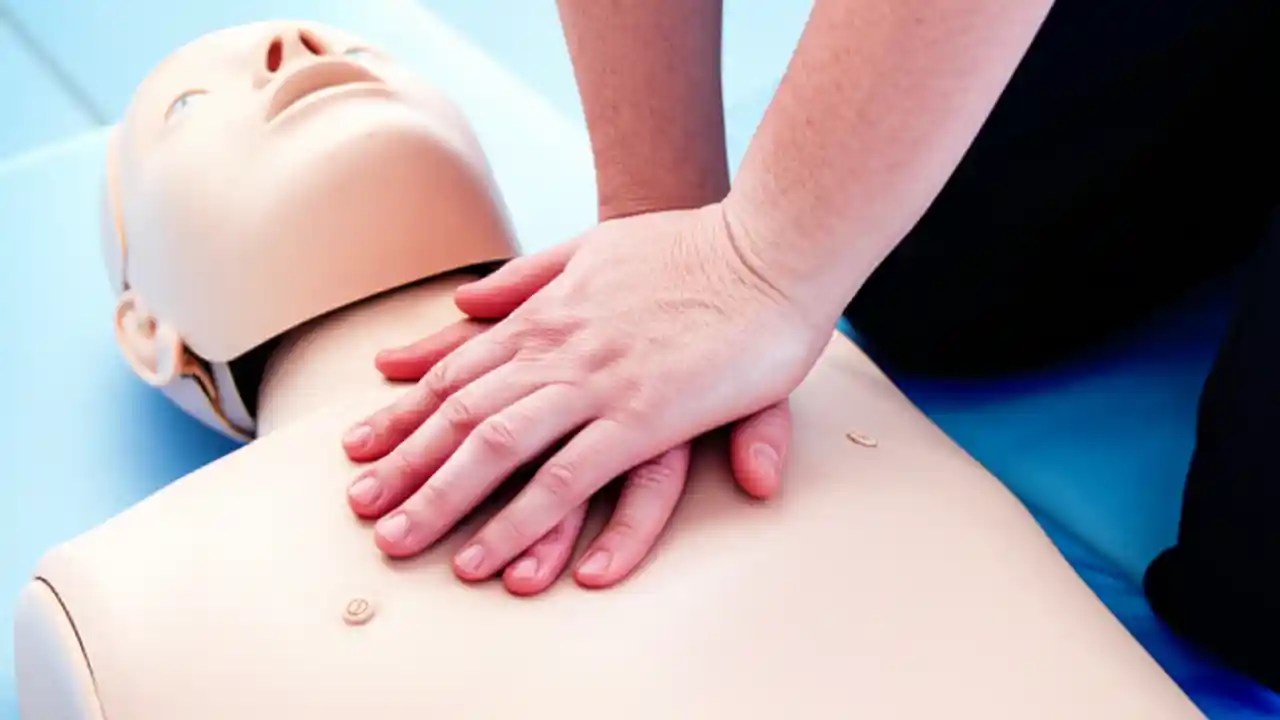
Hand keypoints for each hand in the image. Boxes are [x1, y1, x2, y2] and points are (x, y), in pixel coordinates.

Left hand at [342, 203, 827, 589]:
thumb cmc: (689, 248)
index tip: (361, 447)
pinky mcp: (642, 417)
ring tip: (399, 542)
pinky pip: (567, 478)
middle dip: (404, 466)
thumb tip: (467, 298)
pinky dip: (521, 518)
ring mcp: (596, 383)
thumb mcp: (593, 245)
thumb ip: (529, 277)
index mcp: (545, 315)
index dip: (404, 413)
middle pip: (461, 415)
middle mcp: (557, 350)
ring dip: (442, 498)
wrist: (766, 245)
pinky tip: (492, 554)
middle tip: (359, 509)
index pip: (455, 370)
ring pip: (497, 449)